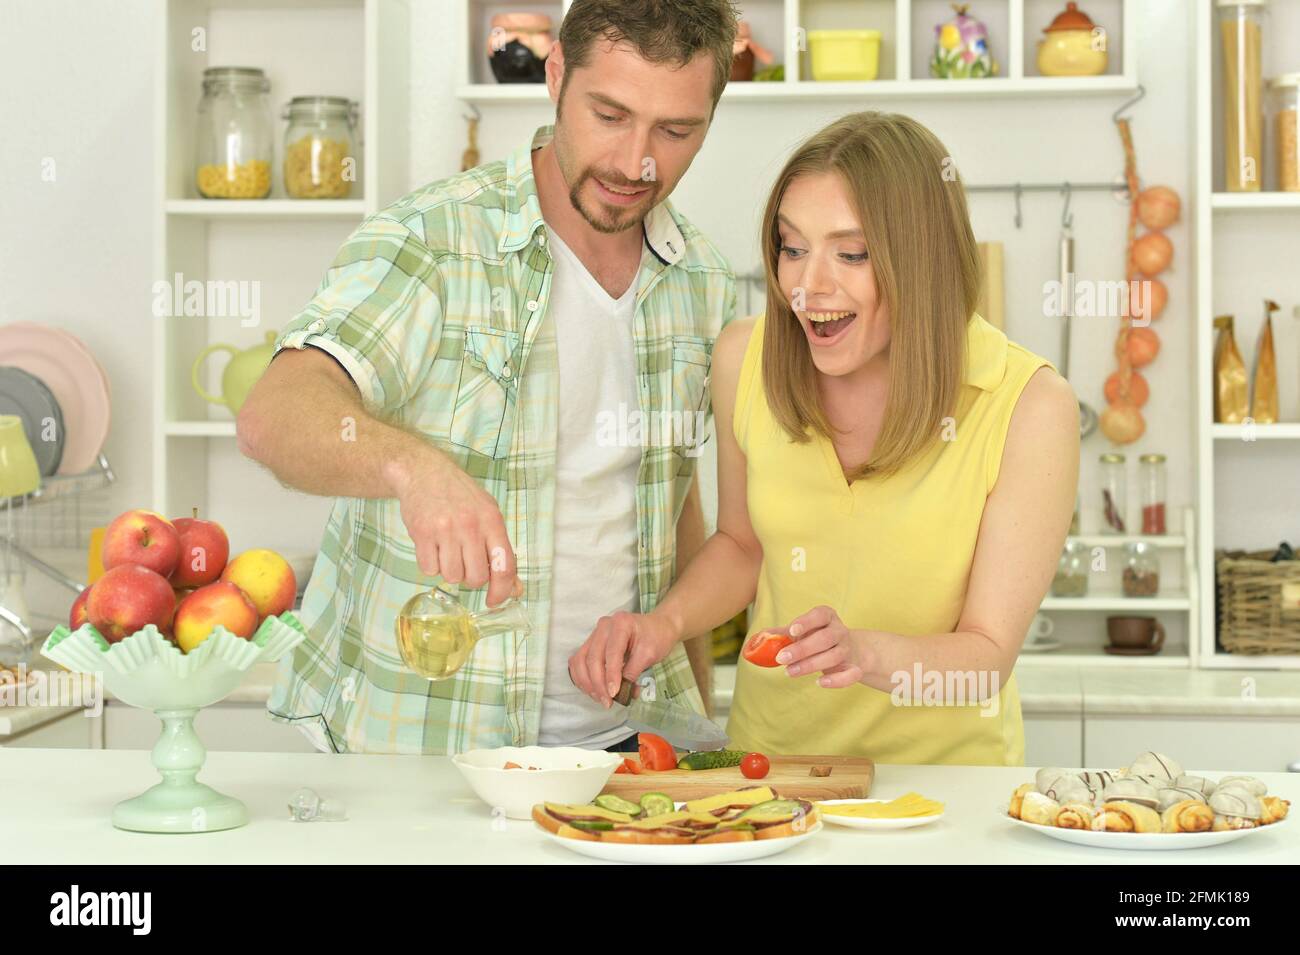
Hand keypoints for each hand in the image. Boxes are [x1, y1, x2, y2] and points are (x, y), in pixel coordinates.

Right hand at [388, 449, 519, 607]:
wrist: (424, 472)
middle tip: (464, 562)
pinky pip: (428, 569)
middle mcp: (470, 526)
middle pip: (476, 578)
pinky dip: (430, 564)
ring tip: (447, 550)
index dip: (502, 591)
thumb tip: (514, 589)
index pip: (504, 566)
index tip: (495, 601)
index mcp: (492, 521)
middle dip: (470, 578)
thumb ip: (501, 550)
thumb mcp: (488, 515)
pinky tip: (433, 546)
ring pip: (451, 576)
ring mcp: (445, 529)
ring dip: (449, 571)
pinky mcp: (422, 533)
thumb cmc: (460, 496)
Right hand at [569, 611, 679, 707]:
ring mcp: (594, 634)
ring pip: (580, 660)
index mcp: (621, 623)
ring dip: (587, 683)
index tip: (614, 694)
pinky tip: (592, 690)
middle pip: (593, 658)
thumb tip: (619, 693)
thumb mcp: (650, 654)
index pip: (612, 652)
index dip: (611, 675)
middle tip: (608, 702)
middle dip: (598, 684)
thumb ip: (633, 671)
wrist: (657, 628)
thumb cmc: (656, 638)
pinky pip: (578, 662)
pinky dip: (581, 678)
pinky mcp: (590, 644)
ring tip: (600, 698)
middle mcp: (604, 626)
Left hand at [778, 606, 873, 687]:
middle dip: (802, 649)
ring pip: (834, 656)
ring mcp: (847, 649)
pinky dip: (837, 680)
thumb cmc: (816, 637)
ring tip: (789, 672)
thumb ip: (782, 633)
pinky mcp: (854, 667)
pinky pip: (851, 674)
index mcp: (826, 616)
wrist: (848, 650)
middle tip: (781, 658)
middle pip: (825, 638)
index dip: (806, 622)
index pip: (819, 615)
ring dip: (810, 665)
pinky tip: (819, 683)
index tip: (792, 630)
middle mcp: (839, 630)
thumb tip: (758, 638)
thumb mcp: (801, 631)